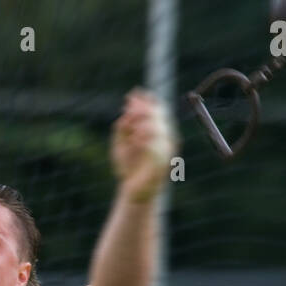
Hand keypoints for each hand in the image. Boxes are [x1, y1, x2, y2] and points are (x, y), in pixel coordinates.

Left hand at [111, 88, 177, 203]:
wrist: (133, 192)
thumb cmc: (128, 167)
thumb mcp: (120, 144)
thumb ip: (122, 128)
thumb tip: (124, 113)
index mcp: (158, 133)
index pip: (157, 111)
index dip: (146, 101)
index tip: (133, 93)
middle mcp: (165, 140)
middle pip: (159, 117)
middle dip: (144, 108)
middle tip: (130, 103)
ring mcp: (165, 152)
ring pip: (159, 129)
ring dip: (145, 120)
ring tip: (131, 115)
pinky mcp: (162, 165)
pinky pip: (156, 148)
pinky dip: (146, 140)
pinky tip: (135, 136)